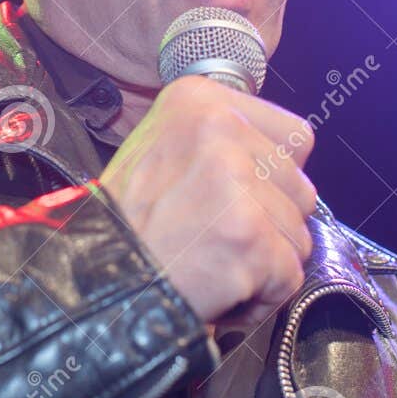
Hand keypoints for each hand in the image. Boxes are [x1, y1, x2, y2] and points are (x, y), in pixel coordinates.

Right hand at [97, 76, 316, 329]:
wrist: (94, 283)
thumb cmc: (127, 226)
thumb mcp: (161, 147)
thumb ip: (223, 142)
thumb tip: (283, 162)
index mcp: (200, 99)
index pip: (296, 136)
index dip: (272, 179)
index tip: (234, 199)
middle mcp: (221, 128)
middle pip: (302, 187)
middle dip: (270, 225)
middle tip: (214, 238)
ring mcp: (236, 182)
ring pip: (299, 234)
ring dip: (265, 263)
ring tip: (212, 263)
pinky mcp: (250, 236)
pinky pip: (290, 275)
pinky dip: (261, 297)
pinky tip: (219, 288)